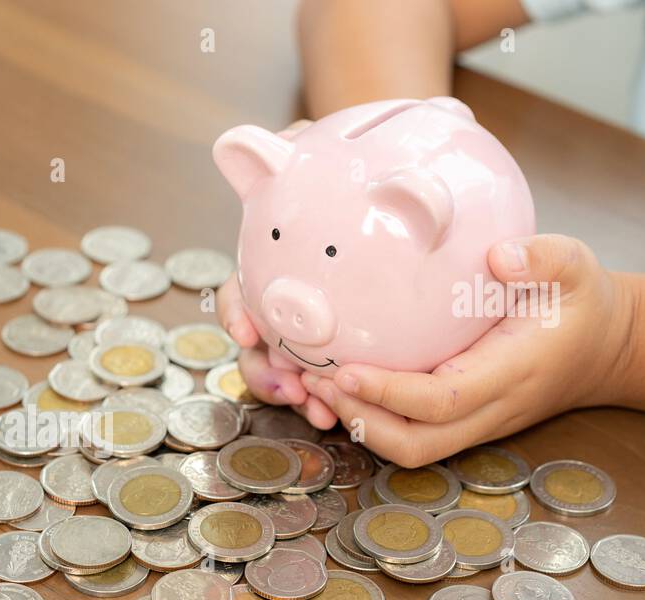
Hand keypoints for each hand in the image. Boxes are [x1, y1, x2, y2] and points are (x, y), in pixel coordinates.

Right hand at [219, 118, 338, 429]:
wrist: (410, 180)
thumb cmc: (362, 160)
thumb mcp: (330, 146)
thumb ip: (294, 145)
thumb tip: (250, 140)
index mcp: (272, 264)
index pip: (237, 291)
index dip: (235, 313)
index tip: (247, 330)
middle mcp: (283, 299)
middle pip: (257, 345)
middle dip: (267, 373)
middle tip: (291, 387)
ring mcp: (311, 326)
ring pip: (291, 371)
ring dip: (299, 395)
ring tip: (323, 414)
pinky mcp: (343, 346)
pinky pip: (332, 380)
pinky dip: (336, 397)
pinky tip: (350, 412)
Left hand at [299, 234, 632, 466]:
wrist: (606, 349)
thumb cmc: (582, 304)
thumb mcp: (576, 267)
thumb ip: (543, 258)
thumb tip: (497, 256)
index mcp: (510, 375)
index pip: (440, 401)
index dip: (388, 393)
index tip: (344, 369)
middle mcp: (488, 411)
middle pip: (414, 445)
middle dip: (360, 421)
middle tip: (317, 380)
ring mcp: (473, 424)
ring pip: (408, 448)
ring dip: (358, 424)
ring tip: (315, 383)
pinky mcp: (460, 422)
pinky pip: (409, 434)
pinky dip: (369, 419)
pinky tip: (337, 385)